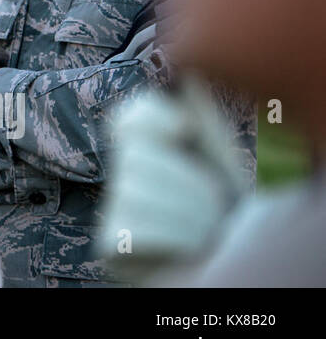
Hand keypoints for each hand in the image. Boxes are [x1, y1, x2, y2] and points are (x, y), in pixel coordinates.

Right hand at [97, 76, 247, 279]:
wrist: (228, 263)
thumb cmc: (225, 214)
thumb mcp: (220, 162)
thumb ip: (202, 121)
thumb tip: (185, 74)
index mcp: (151, 151)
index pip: (124, 117)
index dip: (148, 116)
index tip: (183, 128)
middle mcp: (124, 179)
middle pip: (135, 155)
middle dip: (187, 181)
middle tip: (213, 205)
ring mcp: (112, 211)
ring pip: (136, 190)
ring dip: (187, 213)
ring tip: (205, 230)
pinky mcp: (109, 245)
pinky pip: (134, 228)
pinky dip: (172, 238)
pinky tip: (185, 247)